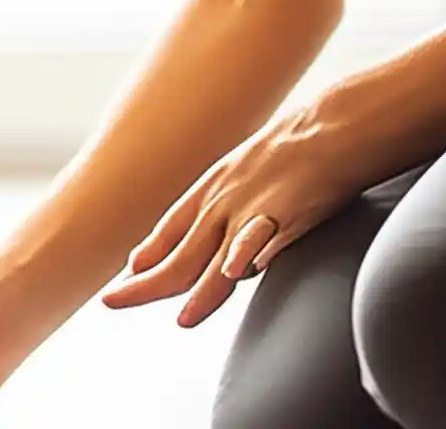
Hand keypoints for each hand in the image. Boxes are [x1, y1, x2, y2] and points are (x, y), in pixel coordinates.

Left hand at [101, 105, 359, 326]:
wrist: (333, 125)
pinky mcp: (286, 212)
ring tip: (183, 319)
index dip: (145, 258)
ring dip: (200, 292)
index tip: (124, 279)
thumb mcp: (239, 175)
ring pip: (219, 260)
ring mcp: (251, 210)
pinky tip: (238, 273)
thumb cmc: (292, 153)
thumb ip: (215, 212)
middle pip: (180, 255)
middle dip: (144, 284)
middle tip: (112, 302)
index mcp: (209, 192)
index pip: (168, 232)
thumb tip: (209, 254)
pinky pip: (263, 236)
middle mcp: (221, 204)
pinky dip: (248, 253)